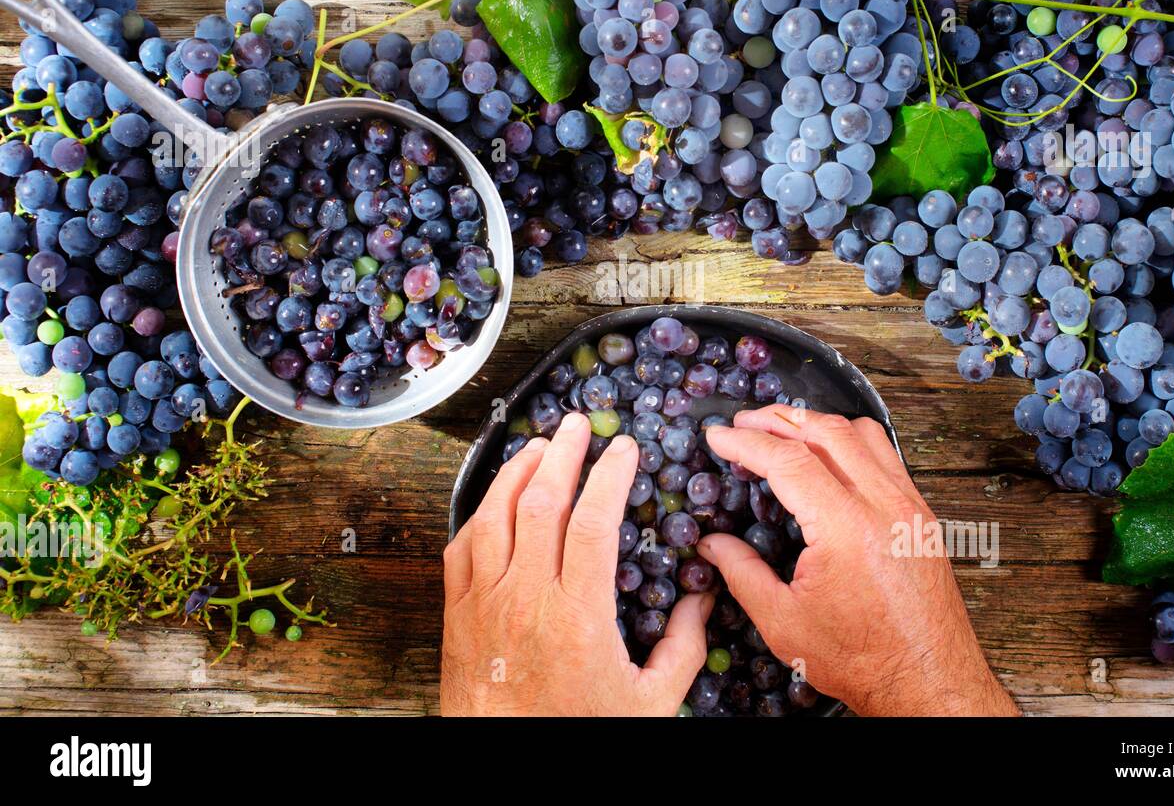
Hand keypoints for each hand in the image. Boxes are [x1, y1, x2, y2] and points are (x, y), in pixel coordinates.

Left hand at [441, 411, 711, 715]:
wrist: (507, 763)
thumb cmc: (576, 733)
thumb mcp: (650, 702)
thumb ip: (682, 647)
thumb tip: (701, 601)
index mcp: (578, 613)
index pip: (594, 519)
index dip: (610, 474)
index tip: (624, 448)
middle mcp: (527, 597)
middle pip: (541, 501)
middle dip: (562, 453)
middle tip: (578, 424)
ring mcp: (486, 602)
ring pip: (494, 514)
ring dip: (516, 471)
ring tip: (537, 446)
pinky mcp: (458, 615)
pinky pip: (460, 548)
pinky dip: (477, 514)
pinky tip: (492, 501)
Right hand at [699, 405, 1016, 716]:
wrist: (929, 682)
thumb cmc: (865, 659)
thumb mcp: (785, 622)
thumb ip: (743, 573)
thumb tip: (713, 544)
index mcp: (847, 528)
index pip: (788, 460)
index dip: (746, 442)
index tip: (718, 435)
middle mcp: (884, 506)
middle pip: (827, 431)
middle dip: (779, 419)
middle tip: (744, 421)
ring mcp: (909, 507)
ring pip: (863, 434)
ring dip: (818, 423)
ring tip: (785, 428)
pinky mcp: (922, 516)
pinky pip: (886, 457)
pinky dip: (851, 442)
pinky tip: (830, 456)